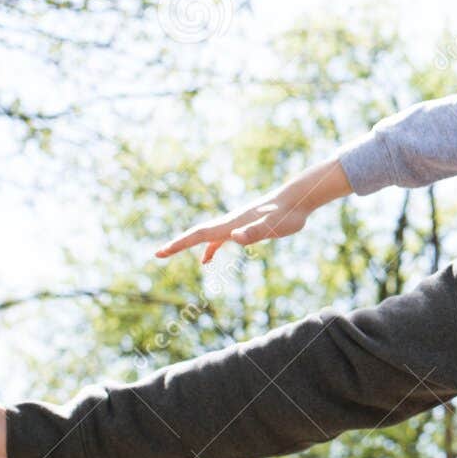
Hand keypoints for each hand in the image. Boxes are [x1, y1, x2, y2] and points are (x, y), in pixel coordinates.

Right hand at [154, 192, 309, 263]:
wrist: (297, 198)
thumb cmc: (288, 214)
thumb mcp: (274, 226)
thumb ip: (255, 232)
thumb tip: (235, 237)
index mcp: (232, 224)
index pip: (200, 235)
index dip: (180, 243)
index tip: (161, 252)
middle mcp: (230, 222)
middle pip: (197, 234)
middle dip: (177, 244)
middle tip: (158, 254)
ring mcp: (236, 223)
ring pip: (206, 236)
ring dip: (189, 245)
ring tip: (172, 253)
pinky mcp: (245, 226)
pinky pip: (220, 238)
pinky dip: (209, 248)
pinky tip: (207, 259)